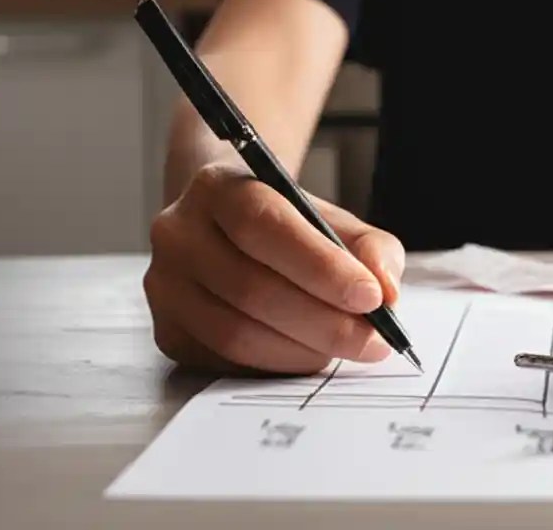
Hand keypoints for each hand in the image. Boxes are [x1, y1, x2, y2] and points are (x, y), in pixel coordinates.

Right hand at [144, 162, 403, 374]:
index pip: (264, 225)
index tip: (371, 296)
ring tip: (349, 347)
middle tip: (374, 339)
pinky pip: (226, 361)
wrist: (229, 234)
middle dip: (324, 321)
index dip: (320, 266)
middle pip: (251, 287)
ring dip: (304, 349)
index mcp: (219, 188)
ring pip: (237, 332)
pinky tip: (311, 354)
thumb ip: (371, 248)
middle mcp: (179, 233)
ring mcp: (165, 286)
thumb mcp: (336, 222)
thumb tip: (386, 289)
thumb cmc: (290, 229)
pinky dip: (279, 364)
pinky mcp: (168, 332)